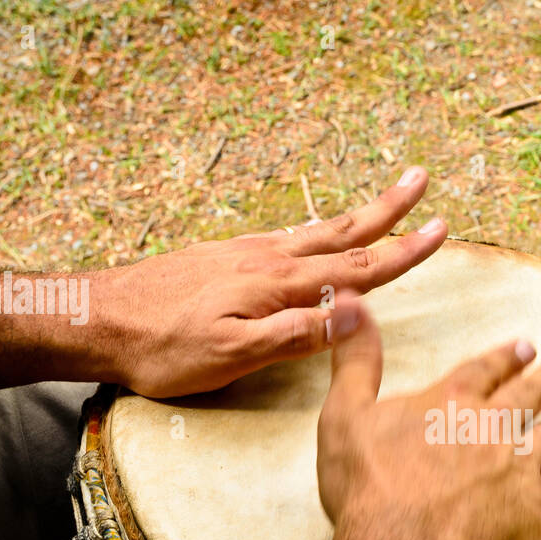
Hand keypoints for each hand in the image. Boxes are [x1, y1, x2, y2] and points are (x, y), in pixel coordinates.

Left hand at [99, 167, 445, 397]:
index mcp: (277, 284)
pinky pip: (288, 237)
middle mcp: (267, 260)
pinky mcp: (226, 258)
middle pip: (343, 232)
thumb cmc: (162, 348)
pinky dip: (319, 229)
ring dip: (358, 214)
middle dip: (389, 211)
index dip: (401, 253)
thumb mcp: (230, 355)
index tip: (440, 232)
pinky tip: (318, 232)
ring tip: (387, 198)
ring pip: (317, 231)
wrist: (99, 319)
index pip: (356, 267)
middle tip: (422, 182)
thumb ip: (293, 334)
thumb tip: (352, 314)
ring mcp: (246, 255)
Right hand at [316, 292, 540, 539]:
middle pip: (532, 393)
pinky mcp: (538, 510)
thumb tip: (348, 302)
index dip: (505, 358)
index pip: (483, 371)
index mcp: (449, 404)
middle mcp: (492, 428)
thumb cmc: (368, 488)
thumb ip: (354, 359)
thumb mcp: (345, 413)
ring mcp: (520, 468)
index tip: (527, 346)